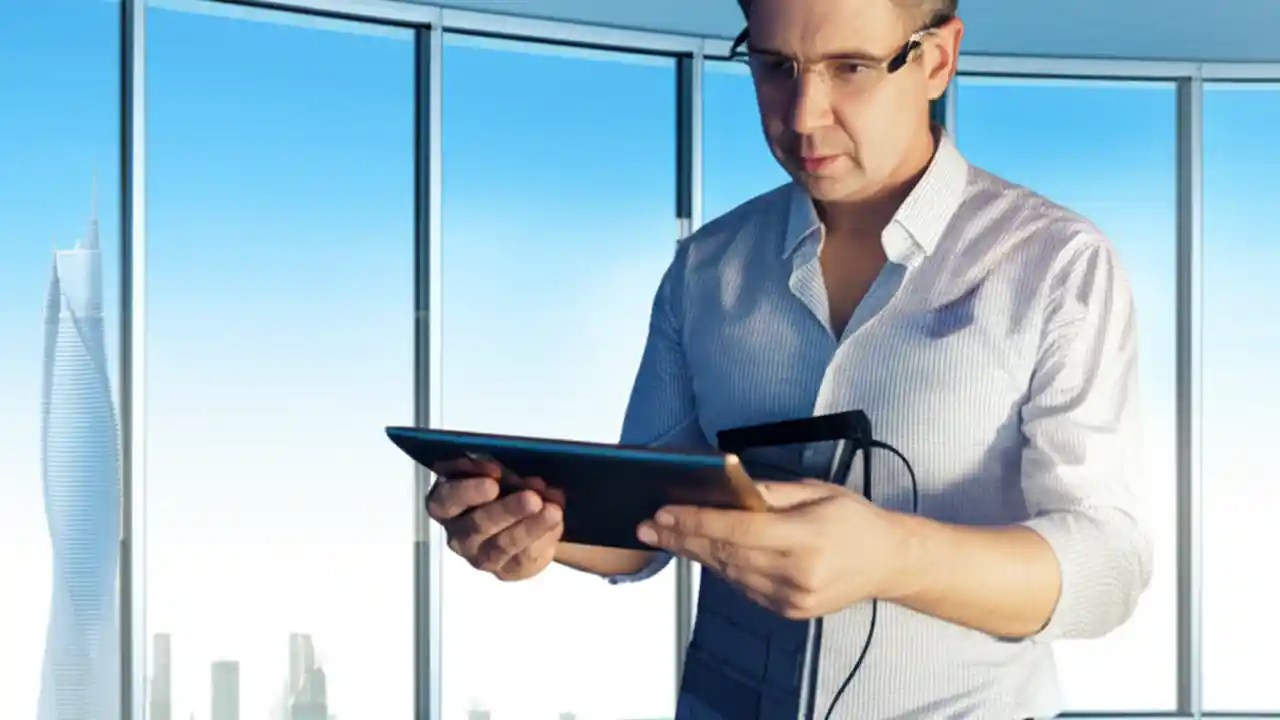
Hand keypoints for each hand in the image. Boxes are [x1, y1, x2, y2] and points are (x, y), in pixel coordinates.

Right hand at [425, 457, 563, 581]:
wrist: (525, 517)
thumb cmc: (504, 488)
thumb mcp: (499, 472)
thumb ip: (503, 472)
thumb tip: (526, 480)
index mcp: (446, 503)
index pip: (444, 501)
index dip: (468, 491)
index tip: (494, 479)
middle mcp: (458, 534)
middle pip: (477, 525)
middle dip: (507, 510)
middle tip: (532, 498)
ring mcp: (480, 556)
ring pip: (502, 545)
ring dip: (529, 527)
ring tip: (552, 510)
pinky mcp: (506, 570)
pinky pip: (524, 557)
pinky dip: (543, 537)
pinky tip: (556, 522)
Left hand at [637, 479, 909, 618]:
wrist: (888, 562)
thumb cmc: (853, 518)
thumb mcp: (816, 491)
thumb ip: (769, 493)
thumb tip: (725, 487)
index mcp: (806, 540)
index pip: (737, 531)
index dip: (696, 521)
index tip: (664, 512)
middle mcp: (797, 575)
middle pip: (725, 554)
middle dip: (682, 537)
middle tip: (648, 525)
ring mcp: (791, 598)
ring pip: (729, 573)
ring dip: (695, 553)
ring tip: (665, 535)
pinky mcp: (788, 610)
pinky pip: (742, 586)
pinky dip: (720, 567)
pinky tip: (701, 551)